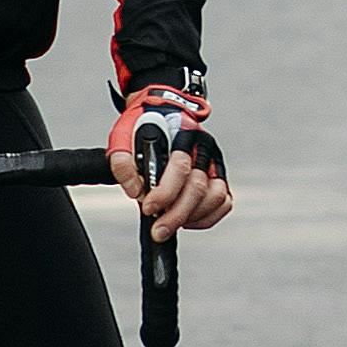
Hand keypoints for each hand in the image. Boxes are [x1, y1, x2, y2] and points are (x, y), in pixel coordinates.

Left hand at [114, 90, 234, 236]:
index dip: (164, 193)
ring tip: (170, 223)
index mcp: (182, 134)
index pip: (180, 167)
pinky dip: (206, 218)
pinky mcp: (220, 177)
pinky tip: (186, 220)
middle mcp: (203, 149)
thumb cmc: (144, 127)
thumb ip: (122, 162)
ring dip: (192, 216)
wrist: (164, 115)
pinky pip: (224, 203)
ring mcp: (214, 164)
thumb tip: (136, 192)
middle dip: (176, 215)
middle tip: (158, 231)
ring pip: (216, 197)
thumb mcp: (123, 137)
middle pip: (198, 187)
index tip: (148, 208)